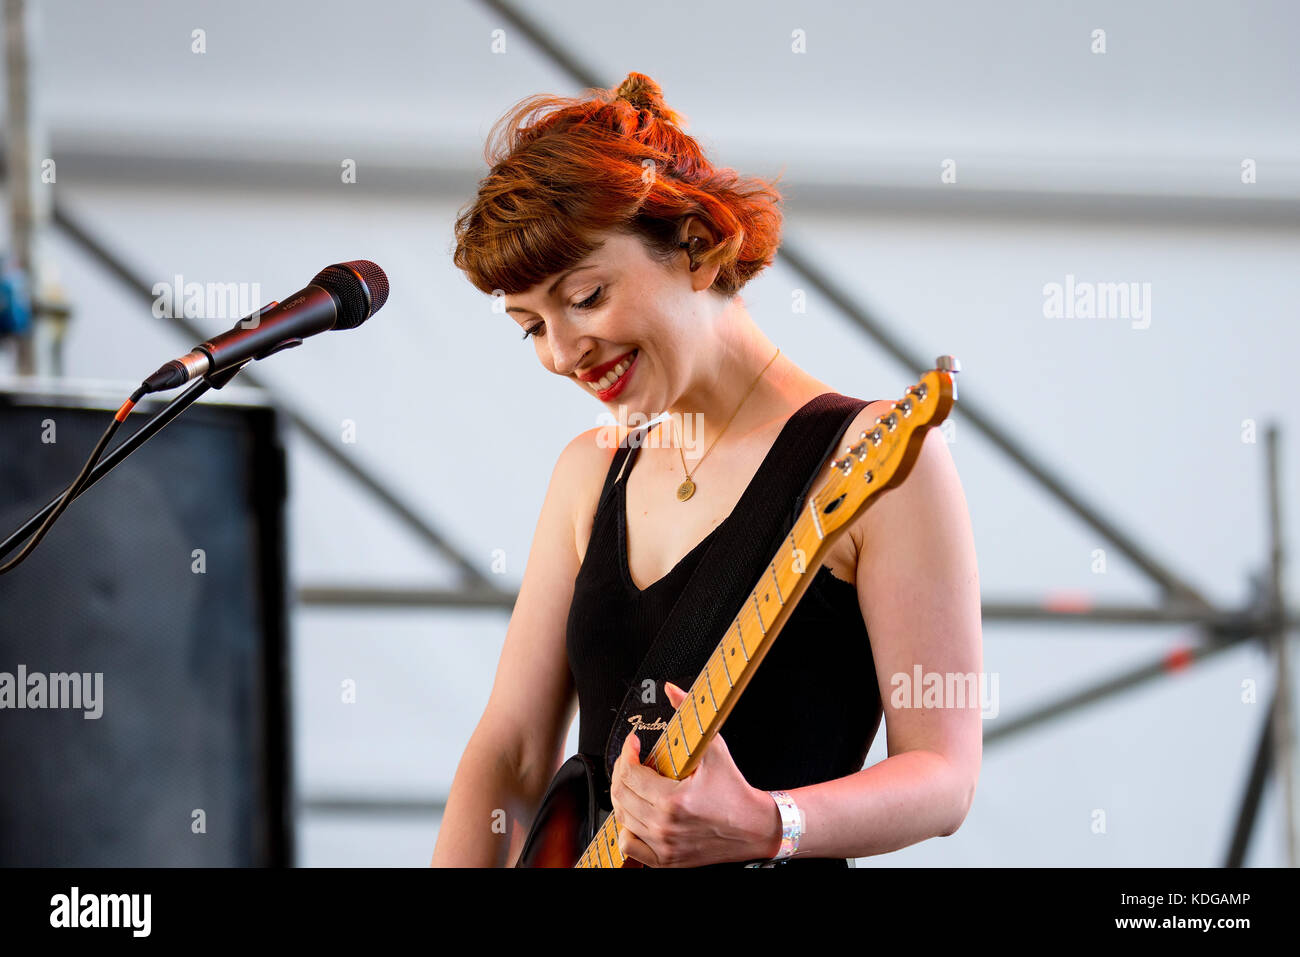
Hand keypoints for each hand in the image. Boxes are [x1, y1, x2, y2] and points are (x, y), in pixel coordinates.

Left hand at [610, 681, 781, 866]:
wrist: (754, 828)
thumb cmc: (734, 791)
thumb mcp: (715, 749)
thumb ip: (690, 715)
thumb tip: (672, 690)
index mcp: (674, 800)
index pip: (630, 774)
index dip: (627, 753)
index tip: (634, 744)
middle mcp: (665, 826)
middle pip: (621, 795)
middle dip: (622, 771)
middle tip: (632, 760)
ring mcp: (663, 846)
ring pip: (622, 818)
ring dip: (624, 797)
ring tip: (636, 783)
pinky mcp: (665, 860)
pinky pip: (629, 846)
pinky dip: (627, 828)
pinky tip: (637, 813)